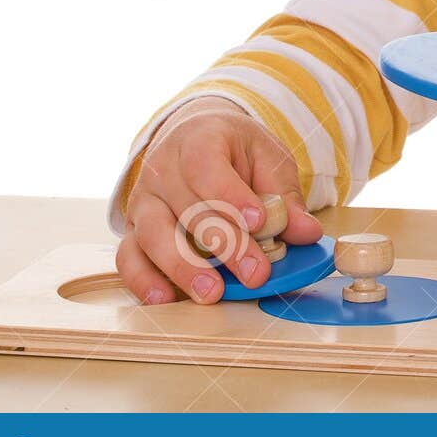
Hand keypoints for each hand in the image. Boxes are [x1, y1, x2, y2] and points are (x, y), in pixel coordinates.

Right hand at [115, 95, 322, 305]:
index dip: (232, 196)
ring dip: (182, 268)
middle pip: (187, 207)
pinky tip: (166, 300)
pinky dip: (143, 280)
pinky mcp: (133, 230)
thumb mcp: (268, 159)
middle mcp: (163, 169)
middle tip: (254, 273)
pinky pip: (129, 257)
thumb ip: (285, 196)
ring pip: (153, 234)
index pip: (207, 166)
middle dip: (224, 244)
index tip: (259, 223)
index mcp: (198, 140)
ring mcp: (143, 200)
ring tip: (212, 293)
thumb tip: (308, 233)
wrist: (195, 136)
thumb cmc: (235, 151)